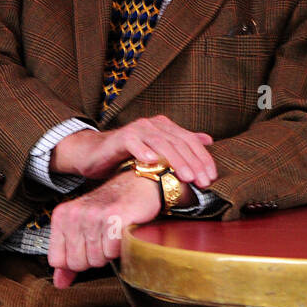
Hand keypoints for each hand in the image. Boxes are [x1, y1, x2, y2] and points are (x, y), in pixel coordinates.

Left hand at [47, 169, 170, 288]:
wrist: (139, 184)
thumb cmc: (112, 206)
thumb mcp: (83, 227)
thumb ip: (69, 255)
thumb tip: (60, 283)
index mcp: (62, 215)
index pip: (57, 260)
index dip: (76, 260)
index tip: (89, 245)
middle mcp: (75, 214)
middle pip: (77, 263)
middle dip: (94, 258)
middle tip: (105, 239)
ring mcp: (94, 216)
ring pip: (96, 260)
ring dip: (109, 253)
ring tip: (115, 234)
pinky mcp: (115, 219)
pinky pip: (113, 252)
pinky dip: (121, 248)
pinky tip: (124, 232)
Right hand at [51, 115, 217, 185]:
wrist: (95, 153)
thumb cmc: (128, 155)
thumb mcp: (158, 151)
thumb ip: (181, 145)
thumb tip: (209, 140)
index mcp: (166, 127)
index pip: (190, 141)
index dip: (203, 159)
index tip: (211, 177)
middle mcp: (154, 125)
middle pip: (179, 143)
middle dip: (193, 163)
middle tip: (202, 182)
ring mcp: (137, 129)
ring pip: (161, 143)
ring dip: (175, 160)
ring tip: (186, 177)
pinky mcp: (121, 137)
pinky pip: (134, 142)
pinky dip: (143, 151)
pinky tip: (152, 162)